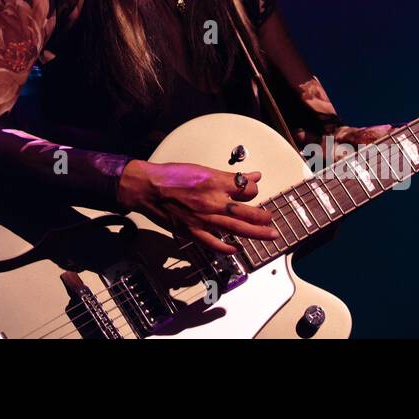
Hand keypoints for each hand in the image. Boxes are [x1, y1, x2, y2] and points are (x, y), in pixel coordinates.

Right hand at [116, 160, 281, 254]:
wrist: (146, 188)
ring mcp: (203, 219)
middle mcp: (212, 201)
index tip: (253, 191)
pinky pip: (214, 243)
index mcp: (215, 182)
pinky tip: (236, 249)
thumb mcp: (202, 169)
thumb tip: (252, 176)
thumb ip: (228, 176)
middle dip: (262, 216)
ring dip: (255, 232)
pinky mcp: (192, 231)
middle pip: (247, 211)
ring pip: (236, 228)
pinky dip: (226, 248)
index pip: (246, 188)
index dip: (253, 189)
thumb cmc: (171, 176)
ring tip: (269, 234)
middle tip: (272, 219)